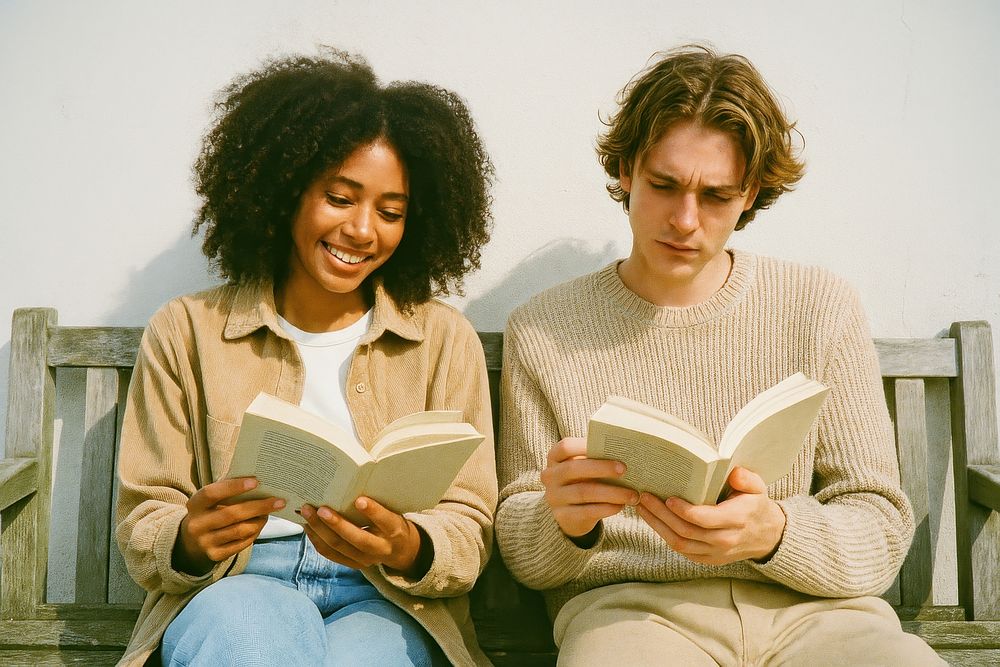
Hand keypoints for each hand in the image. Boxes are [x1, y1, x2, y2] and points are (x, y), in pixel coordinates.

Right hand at [173, 477, 283, 575]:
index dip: (233, 487)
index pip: (212, 493)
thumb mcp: (210, 501)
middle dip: (258, 506)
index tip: (256, 481)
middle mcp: (197, 525)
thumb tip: (257, 479)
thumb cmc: (208, 512)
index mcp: (195, 505)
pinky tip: (261, 524)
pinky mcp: (215, 555)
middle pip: (232, 514)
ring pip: (239, 531)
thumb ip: (227, 489)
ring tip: (270, 512)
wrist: (190, 543)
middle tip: (279, 501)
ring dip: (259, 521)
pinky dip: (255, 533)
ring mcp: (205, 542)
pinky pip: (241, 544)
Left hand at [300, 497, 428, 577]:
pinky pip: (331, 554)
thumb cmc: (394, 522)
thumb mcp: (395, 511)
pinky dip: (317, 540)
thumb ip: (379, 503)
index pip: (385, 521)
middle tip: (320, 508)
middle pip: (356, 538)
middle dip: (336, 523)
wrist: (402, 551)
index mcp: (395, 531)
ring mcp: (366, 559)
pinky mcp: (354, 564)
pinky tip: (309, 527)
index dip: (373, 512)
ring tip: (307, 513)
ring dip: (320, 530)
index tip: (359, 500)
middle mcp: (381, 548)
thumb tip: (351, 482)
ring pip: (339, 547)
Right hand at [541, 437, 638, 540]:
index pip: (565, 447)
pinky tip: (621, 506)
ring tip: (632, 494)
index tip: (610, 447)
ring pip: (584, 492)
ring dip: (612, 493)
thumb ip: (596, 458)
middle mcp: (550, 477)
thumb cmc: (584, 481)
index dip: (585, 445)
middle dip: (601, 468)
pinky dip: (606, 508)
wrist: (571, 513)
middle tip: (625, 470)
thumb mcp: (585, 467)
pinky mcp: (563, 516)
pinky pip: (587, 511)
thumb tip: (625, 451)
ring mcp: (554, 497)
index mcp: (555, 458)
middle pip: (573, 468)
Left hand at [636, 466, 785, 564]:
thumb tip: (733, 473)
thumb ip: (747, 479)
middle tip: (644, 497)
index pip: (705, 519)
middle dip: (661, 515)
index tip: (668, 498)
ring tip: (642, 507)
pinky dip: (664, 535)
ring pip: (679, 543)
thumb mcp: (758, 488)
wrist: (766, 536)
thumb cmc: (755, 506)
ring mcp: (714, 553)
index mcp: (736, 520)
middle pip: (686, 531)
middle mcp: (724, 540)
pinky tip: (653, 520)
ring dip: (657, 526)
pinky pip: (681, 550)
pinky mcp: (706, 559)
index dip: (684, 511)